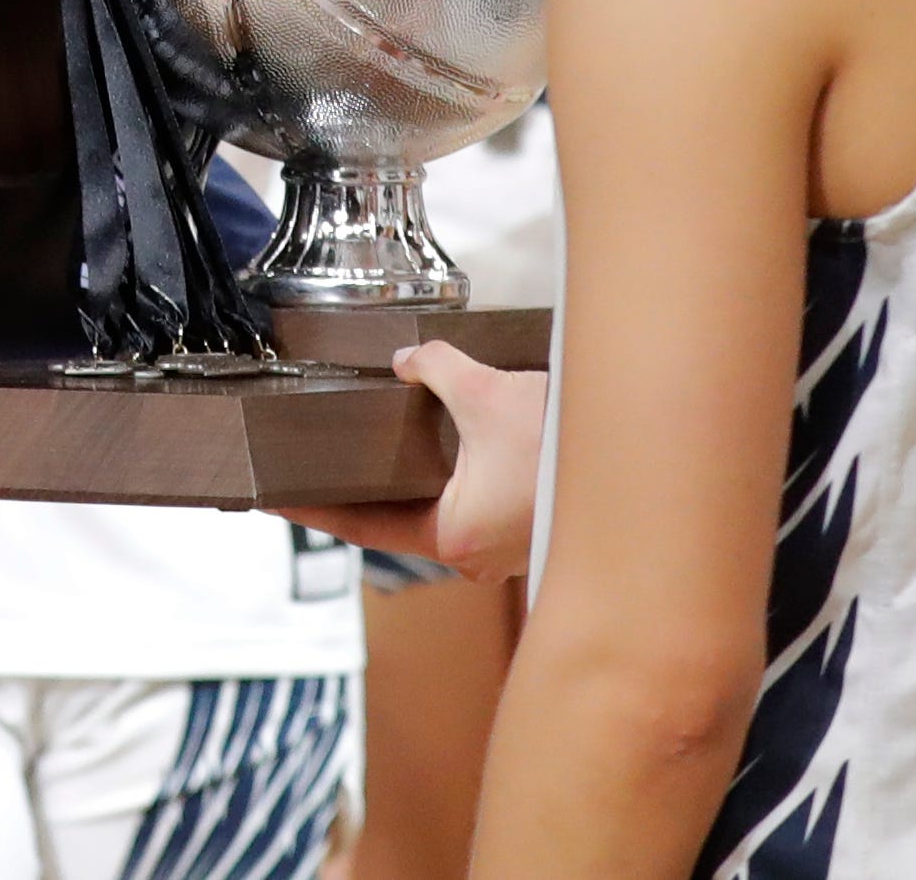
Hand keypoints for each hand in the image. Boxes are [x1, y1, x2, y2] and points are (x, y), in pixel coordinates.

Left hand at [275, 344, 547, 582]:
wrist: (644, 470)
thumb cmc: (569, 449)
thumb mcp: (487, 394)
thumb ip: (436, 369)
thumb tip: (410, 361)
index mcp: (451, 536)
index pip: (360, 527)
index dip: (311, 510)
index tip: (271, 501)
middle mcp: (474, 555)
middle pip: (398, 524)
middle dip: (364, 495)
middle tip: (317, 467)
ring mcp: (503, 550)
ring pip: (440, 516)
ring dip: (414, 488)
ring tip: (375, 457)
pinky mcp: (528, 533)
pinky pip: (474, 509)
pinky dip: (453, 484)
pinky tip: (445, 456)